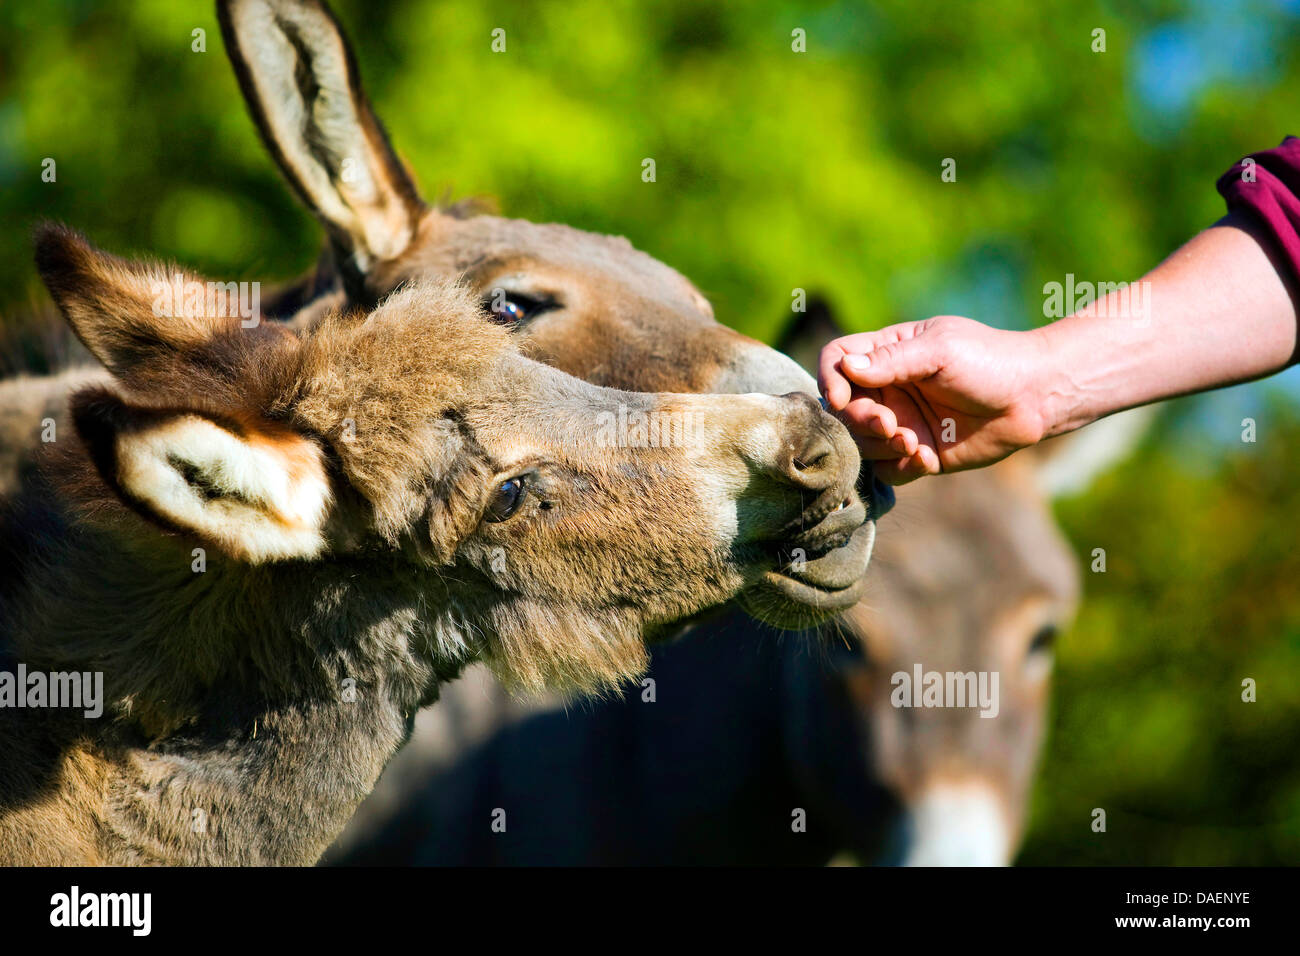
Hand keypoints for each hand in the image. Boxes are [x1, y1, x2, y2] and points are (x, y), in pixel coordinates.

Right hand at [818, 316, 1050, 483]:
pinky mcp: (917, 453)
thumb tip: (845, 367)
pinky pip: (888, 471)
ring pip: (861, 443)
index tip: (844, 398)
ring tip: (915, 444)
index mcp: (887, 354)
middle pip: (843, 409)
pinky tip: (928, 459)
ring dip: (882, 448)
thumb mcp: (940, 351)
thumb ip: (891, 360)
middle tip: (891, 426)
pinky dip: (902, 470)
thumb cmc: (990, 361)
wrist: (1033, 398)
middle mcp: (887, 389)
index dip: (830, 378)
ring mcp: (900, 423)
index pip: (837, 360)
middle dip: (861, 422)